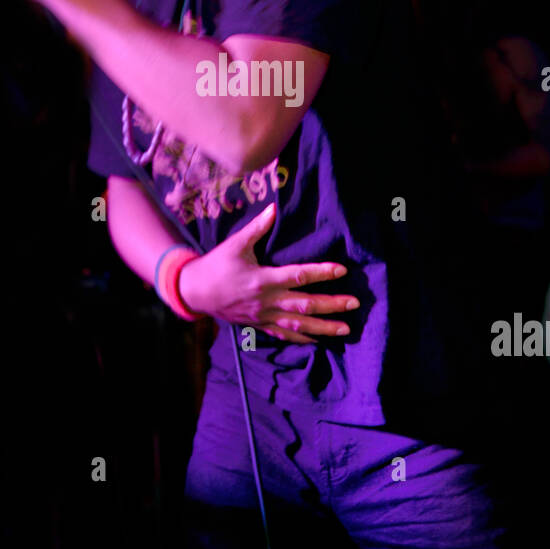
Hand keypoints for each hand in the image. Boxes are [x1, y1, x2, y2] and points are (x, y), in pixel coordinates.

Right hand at [178, 202, 359, 343]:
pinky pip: (284, 334)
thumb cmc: (216, 265)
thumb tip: (274, 208)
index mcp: (263, 279)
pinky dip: (302, 338)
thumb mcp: (235, 244)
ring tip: (346, 329)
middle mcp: (267, 301)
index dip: (321, 273)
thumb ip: (257, 228)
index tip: (342, 271)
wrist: (195, 292)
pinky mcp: (258, 325)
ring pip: (299, 325)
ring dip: (323, 327)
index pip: (298, 276)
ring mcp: (263, 316)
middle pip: (305, 305)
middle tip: (354, 304)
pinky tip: (318, 340)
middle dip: (331, 305)